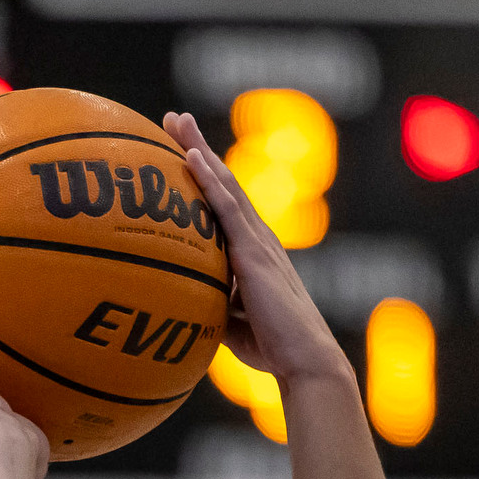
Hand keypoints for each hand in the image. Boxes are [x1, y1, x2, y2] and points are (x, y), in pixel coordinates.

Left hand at [164, 111, 350, 387]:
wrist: (304, 360)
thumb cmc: (272, 348)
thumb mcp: (230, 323)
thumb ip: (210, 305)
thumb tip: (179, 306)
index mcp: (253, 253)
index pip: (223, 204)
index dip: (204, 174)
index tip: (180, 149)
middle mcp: (257, 238)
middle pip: (223, 182)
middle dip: (198, 147)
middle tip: (174, 118)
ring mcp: (258, 242)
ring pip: (224, 184)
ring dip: (198, 149)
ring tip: (176, 120)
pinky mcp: (255, 252)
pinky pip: (227, 208)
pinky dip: (208, 180)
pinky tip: (188, 156)